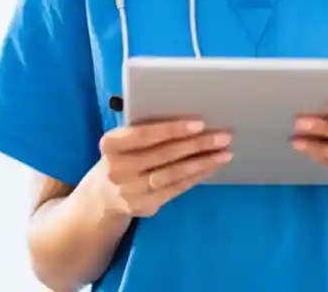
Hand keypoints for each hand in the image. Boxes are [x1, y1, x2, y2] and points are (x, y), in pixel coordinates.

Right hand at [92, 119, 232, 217]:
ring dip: (202, 163)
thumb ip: (145, 131)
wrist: (102, 196)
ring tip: (224, 153)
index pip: (143, 135)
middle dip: (196, 144)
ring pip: (173, 174)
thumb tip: (190, 121)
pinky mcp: (145, 206)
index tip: (199, 123)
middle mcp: (118, 169)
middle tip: (223, 136)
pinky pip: (176, 189)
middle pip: (163, 154)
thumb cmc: (122, 157)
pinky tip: (212, 167)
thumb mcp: (122, 141)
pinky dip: (196, 176)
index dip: (172, 129)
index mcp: (110, 145)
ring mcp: (131, 191)